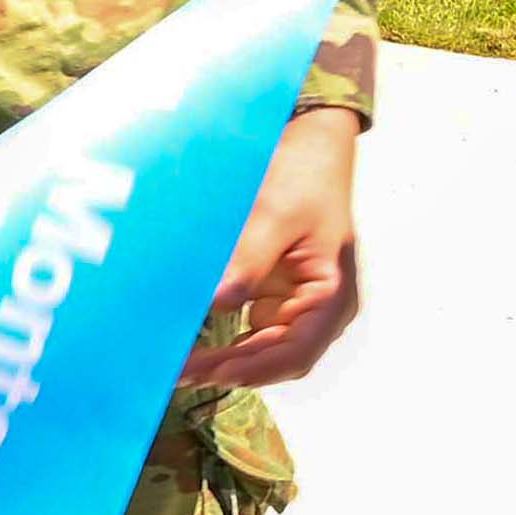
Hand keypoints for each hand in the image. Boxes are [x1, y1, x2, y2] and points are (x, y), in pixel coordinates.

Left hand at [181, 106, 360, 390]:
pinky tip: (196, 344)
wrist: (311, 143)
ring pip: (263, 350)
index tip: (212, 370)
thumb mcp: (276, 214)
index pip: (295, 351)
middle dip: (231, 367)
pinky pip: (252, 330)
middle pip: (276, 357)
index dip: (254, 368)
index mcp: (333, 295)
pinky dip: (226, 340)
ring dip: (226, 359)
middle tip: (181, 371)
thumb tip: (218, 303)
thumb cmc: (304, 175)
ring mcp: (298, 304)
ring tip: (183, 364)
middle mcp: (320, 309)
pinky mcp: (277, 294)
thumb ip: (249, 260)